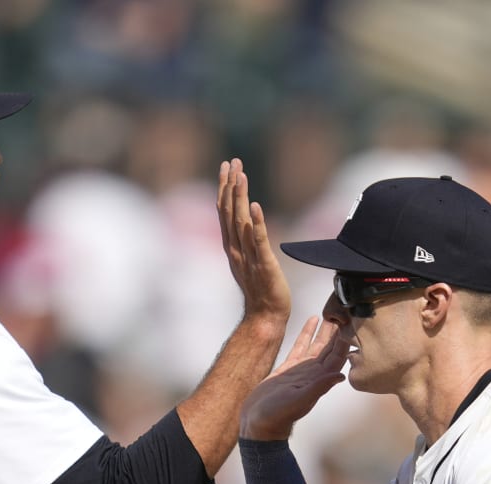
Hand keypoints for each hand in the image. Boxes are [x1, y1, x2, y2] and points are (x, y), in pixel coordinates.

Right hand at [217, 158, 289, 322]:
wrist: (265, 316)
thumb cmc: (261, 290)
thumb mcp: (249, 260)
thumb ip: (247, 241)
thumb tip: (247, 222)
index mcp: (232, 246)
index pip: (225, 211)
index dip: (226, 187)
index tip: (228, 166)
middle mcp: (236, 248)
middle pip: (229, 211)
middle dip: (230, 185)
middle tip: (233, 161)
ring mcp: (248, 256)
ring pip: (240, 221)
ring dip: (240, 197)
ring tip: (241, 175)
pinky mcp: (264, 264)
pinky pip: (259, 241)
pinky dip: (256, 223)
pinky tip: (254, 206)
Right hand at [239, 316, 347, 439]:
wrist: (259, 422)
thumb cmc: (277, 415)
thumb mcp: (298, 400)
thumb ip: (319, 387)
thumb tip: (341, 375)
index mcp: (319, 380)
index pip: (337, 357)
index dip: (346, 341)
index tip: (353, 323)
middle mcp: (314, 373)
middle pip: (331, 348)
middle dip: (340, 331)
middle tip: (347, 310)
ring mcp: (302, 370)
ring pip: (318, 345)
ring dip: (326, 330)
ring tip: (333, 312)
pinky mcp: (288, 368)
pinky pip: (301, 346)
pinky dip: (307, 333)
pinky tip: (311, 320)